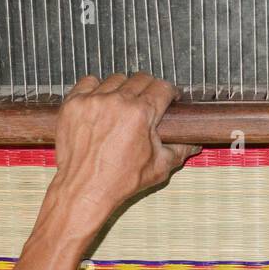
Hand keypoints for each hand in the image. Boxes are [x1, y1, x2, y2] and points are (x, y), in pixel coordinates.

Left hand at [51, 73, 199, 237]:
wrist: (83, 190)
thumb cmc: (119, 181)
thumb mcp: (159, 167)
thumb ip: (180, 150)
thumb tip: (195, 143)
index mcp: (141, 114)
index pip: (162, 87)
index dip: (169, 93)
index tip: (168, 99)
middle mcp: (117, 102)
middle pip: (141, 79)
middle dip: (149, 90)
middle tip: (147, 104)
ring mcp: (92, 101)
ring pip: (116, 79)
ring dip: (123, 89)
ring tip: (122, 106)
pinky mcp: (73, 104)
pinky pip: (88, 82)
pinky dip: (96, 89)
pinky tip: (100, 104)